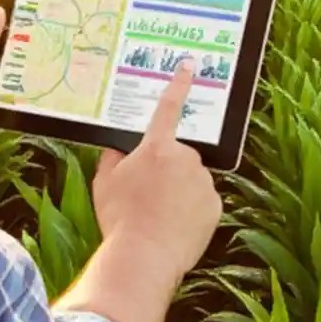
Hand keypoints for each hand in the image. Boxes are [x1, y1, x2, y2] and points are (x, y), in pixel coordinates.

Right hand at [89, 60, 221, 286]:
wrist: (144, 256)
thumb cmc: (120, 217)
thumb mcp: (104, 182)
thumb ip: (112, 158)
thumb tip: (119, 149)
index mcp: (157, 147)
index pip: (168, 107)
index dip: (179, 84)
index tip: (189, 66)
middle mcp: (185, 158)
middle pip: (177, 155)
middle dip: (166, 169)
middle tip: (147, 195)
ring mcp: (203, 181)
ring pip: (191, 179)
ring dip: (179, 191)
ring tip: (159, 216)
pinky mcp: (215, 205)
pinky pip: (202, 201)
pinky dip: (191, 210)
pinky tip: (174, 225)